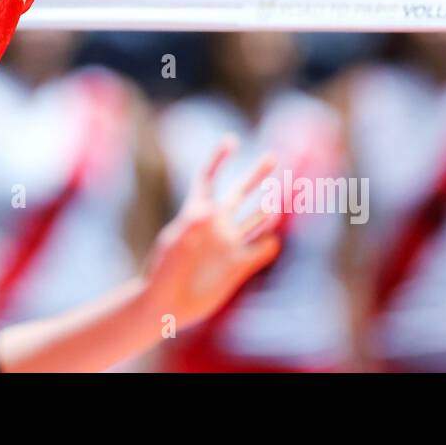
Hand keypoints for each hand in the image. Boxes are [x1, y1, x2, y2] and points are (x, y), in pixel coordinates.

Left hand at [141, 135, 281, 331]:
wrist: (165, 304)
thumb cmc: (163, 271)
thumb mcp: (175, 244)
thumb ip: (192, 225)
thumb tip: (210, 210)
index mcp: (198, 213)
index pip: (208, 178)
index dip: (219, 159)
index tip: (232, 140)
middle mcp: (217, 226)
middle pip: (240, 193)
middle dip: (256, 175)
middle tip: (273, 155)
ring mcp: (228, 246)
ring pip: (255, 219)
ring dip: (269, 207)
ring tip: (282, 194)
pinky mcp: (238, 268)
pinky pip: (260, 251)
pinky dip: (270, 244)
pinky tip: (274, 240)